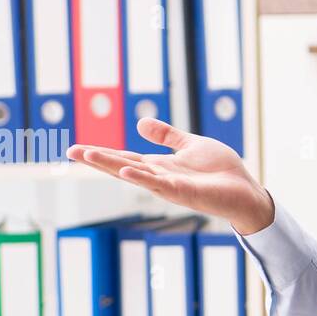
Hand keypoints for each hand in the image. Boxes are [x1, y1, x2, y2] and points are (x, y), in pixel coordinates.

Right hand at [65, 118, 275, 235]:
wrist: (245, 191)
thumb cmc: (221, 172)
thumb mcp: (190, 145)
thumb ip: (166, 136)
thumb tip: (138, 123)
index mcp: (160, 167)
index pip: (124, 158)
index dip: (101, 153)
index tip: (76, 148)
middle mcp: (160, 178)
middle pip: (122, 167)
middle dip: (97, 160)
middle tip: (70, 151)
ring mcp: (171, 187)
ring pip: (135, 175)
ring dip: (111, 165)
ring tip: (88, 156)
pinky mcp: (185, 192)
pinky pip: (160, 185)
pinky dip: (143, 178)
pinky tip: (126, 170)